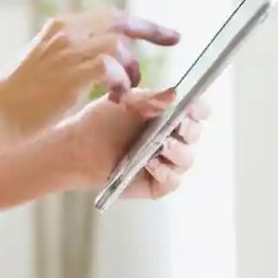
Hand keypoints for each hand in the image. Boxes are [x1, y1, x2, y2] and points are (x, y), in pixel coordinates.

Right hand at [0, 9, 180, 148]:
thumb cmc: (15, 100)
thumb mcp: (41, 65)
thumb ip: (67, 55)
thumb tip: (97, 60)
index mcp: (58, 27)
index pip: (109, 15)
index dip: (139, 23)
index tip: (164, 32)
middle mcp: (65, 32)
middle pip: (121, 20)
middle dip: (152, 29)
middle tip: (174, 39)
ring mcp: (68, 50)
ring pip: (119, 45)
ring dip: (130, 69)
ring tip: (125, 91)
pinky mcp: (72, 73)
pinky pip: (113, 68)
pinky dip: (122, 84)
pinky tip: (115, 100)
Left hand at [64, 89, 212, 199]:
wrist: (77, 146)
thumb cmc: (102, 120)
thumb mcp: (125, 102)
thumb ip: (150, 99)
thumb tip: (175, 94)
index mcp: (169, 114)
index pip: (197, 111)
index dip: (200, 109)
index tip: (194, 108)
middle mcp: (172, 137)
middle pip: (195, 135)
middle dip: (190, 130)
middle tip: (178, 126)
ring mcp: (166, 161)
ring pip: (186, 159)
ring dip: (177, 152)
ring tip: (160, 146)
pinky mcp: (156, 183)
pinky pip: (173, 181)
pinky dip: (166, 173)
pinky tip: (150, 164)